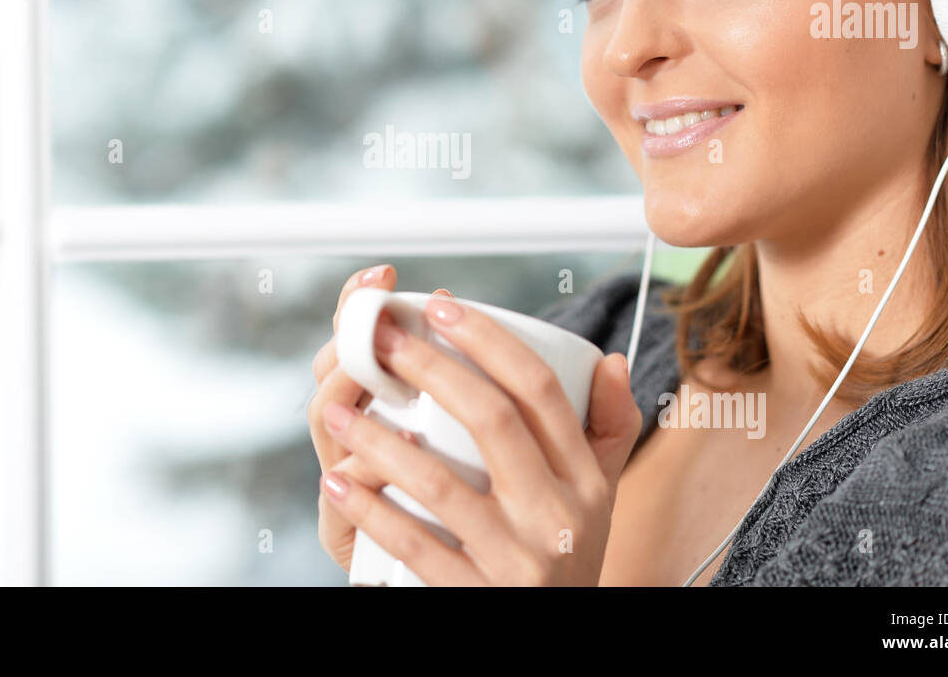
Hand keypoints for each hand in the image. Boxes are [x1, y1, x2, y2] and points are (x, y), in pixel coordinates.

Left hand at [318, 294, 640, 584]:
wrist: (559, 642)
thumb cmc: (568, 560)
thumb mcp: (602, 497)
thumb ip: (610, 428)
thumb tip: (606, 358)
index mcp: (586, 479)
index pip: (540, 390)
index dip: (487, 338)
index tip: (440, 306)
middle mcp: (559, 516)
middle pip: (492, 419)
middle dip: (428, 368)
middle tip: (382, 339)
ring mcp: (519, 561)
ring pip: (440, 483)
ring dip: (377, 440)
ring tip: (338, 411)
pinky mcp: (479, 599)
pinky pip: (415, 547)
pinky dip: (370, 511)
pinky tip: (336, 481)